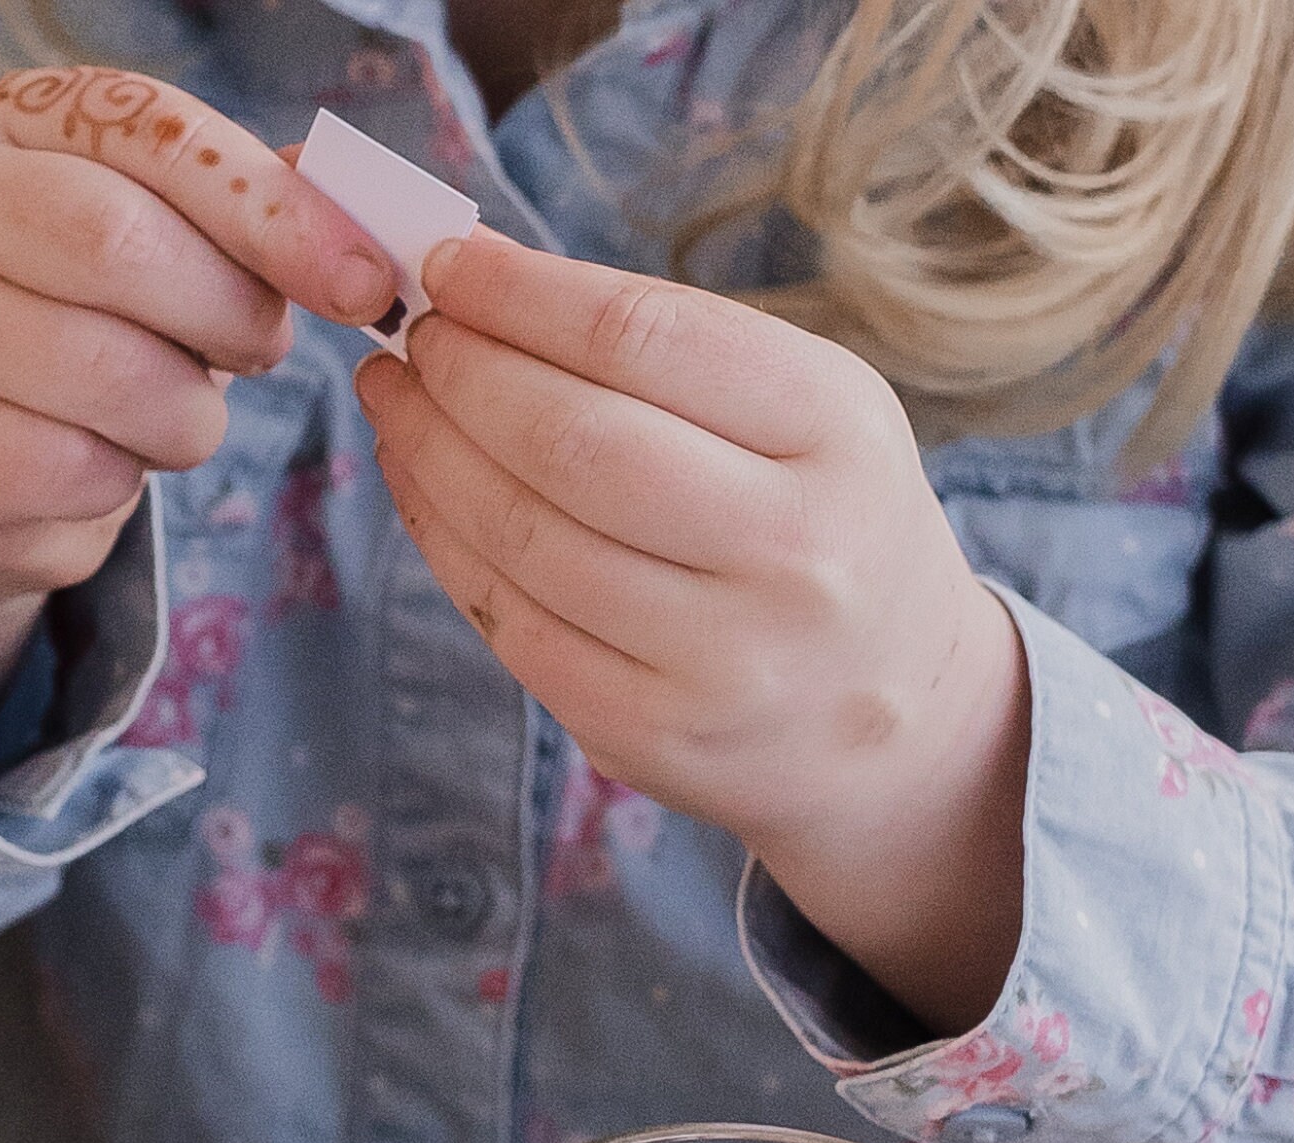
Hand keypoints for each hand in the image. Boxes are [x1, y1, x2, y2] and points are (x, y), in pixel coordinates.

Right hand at [0, 68, 396, 752]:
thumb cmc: (92, 331)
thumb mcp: (168, 250)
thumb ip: (249, 214)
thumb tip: (355, 204)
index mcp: (10, 129)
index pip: (150, 133)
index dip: (270, 207)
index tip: (364, 279)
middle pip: (115, 245)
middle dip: (227, 314)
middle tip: (257, 350)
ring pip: (106, 374)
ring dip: (185, 417)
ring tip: (169, 417)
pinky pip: (69, 469)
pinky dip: (120, 483)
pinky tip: (101, 466)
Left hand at [355, 233, 1029, 1033]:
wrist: (898, 713)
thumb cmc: (827, 525)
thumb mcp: (808, 412)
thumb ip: (665, 349)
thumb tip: (480, 280)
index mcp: (838, 432)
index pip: (642, 339)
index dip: (519, 295)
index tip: (444, 260)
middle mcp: (792, 551)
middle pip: (570, 441)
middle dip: (462, 373)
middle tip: (411, 333)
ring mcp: (719, 657)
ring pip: (524, 535)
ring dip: (430, 452)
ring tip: (395, 397)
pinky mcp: (649, 731)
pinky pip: (510, 621)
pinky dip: (443, 540)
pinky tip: (420, 484)